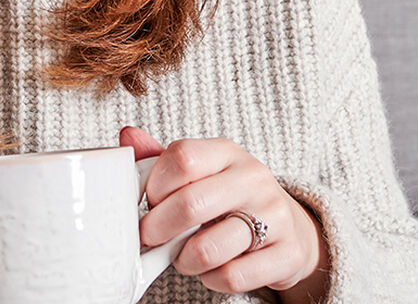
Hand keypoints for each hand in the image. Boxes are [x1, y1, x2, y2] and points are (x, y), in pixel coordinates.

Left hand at [119, 127, 328, 299]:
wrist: (290, 228)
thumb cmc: (229, 197)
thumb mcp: (201, 171)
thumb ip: (162, 158)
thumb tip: (127, 136)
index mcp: (226, 152)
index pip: (183, 157)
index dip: (156, 184)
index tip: (146, 201)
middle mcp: (253, 178)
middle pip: (191, 204)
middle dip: (158, 229)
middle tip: (149, 238)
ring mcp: (275, 215)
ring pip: (209, 247)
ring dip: (183, 260)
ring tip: (181, 256)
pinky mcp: (287, 254)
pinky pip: (234, 276)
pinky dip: (211, 279)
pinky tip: (210, 270)